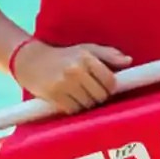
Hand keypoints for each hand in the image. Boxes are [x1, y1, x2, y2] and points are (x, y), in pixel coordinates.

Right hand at [11, 41, 131, 114]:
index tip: (102, 85)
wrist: (30, 60)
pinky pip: (74, 110)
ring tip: (77, 93)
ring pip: (88, 105)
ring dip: (85, 103)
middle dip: (97, 96)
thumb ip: (109, 54)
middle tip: (88, 89)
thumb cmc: (63, 55)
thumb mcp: (85, 49)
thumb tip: (129, 61)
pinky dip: (73, 107)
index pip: (110, 81)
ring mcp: (64, 83)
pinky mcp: (54, 95)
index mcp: (85, 57)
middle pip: (100, 96)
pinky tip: (68, 98)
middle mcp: (75, 69)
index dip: (109, 87)